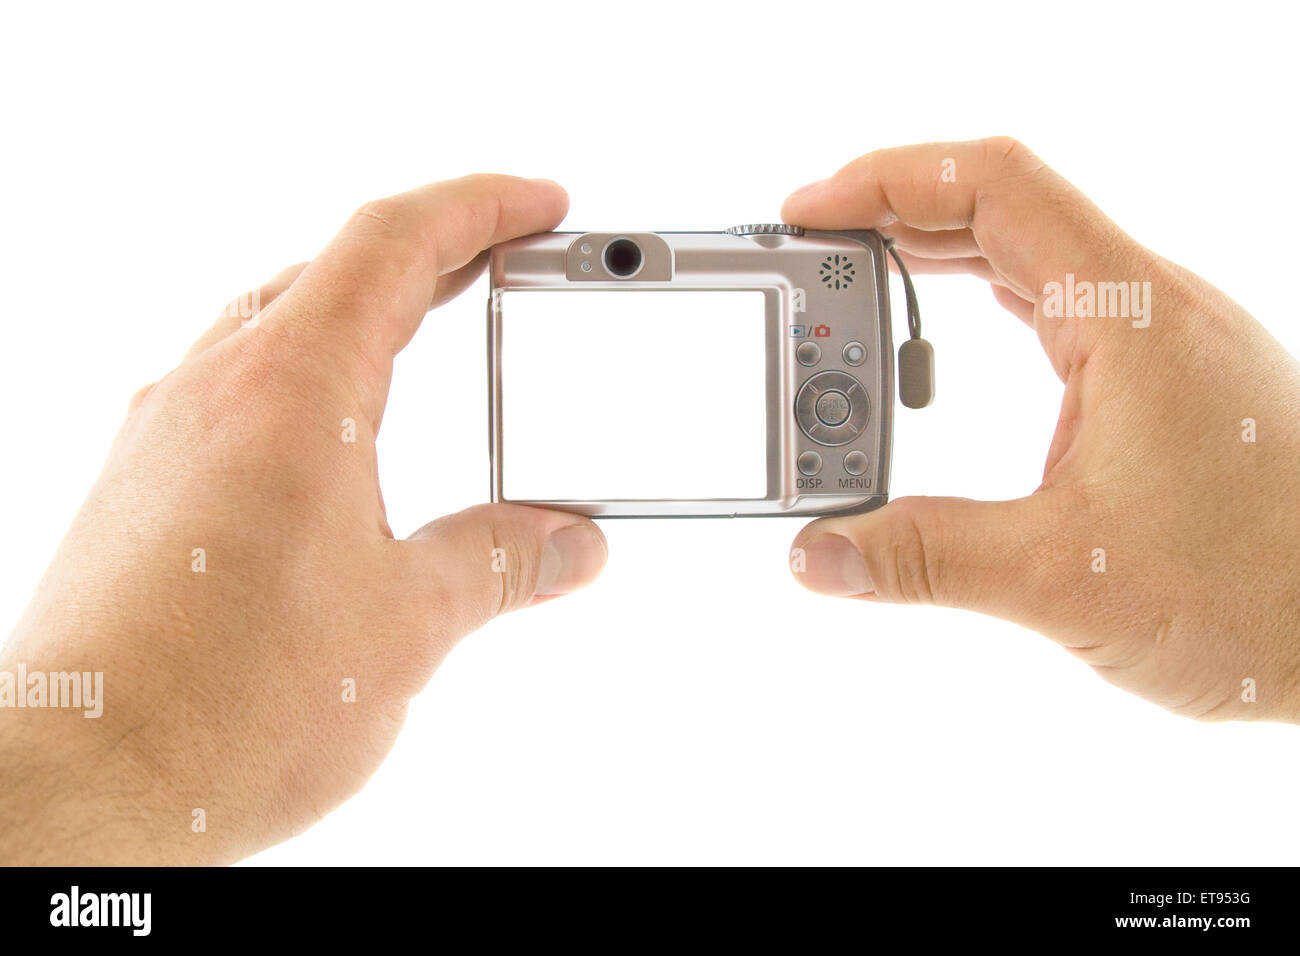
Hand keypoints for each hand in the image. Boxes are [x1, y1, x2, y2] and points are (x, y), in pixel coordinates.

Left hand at [0, 175, 607, 863]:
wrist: (79, 784)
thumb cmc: (219, 704)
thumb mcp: (405, 626)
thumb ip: (498, 565)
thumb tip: (568, 543)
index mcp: (291, 391)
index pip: (393, 243)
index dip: (479, 207)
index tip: (537, 204)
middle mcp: (212, 390)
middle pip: (332, 267)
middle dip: (430, 252)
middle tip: (500, 259)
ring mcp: (163, 434)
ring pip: (273, 321)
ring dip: (359, 309)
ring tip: (426, 331)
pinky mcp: (139, 485)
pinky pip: (231, 386)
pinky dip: (304, 374)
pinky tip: (333, 438)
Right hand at [783, 138, 1299, 723]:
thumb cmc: (1265, 597)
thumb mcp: (1066, 579)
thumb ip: (928, 558)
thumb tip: (817, 555)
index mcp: (1133, 317)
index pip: (997, 187)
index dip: (890, 180)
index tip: (809, 214)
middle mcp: (1152, 309)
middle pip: (1004, 209)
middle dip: (894, 219)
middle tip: (810, 259)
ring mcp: (1163, 343)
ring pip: (1033, 258)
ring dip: (938, 263)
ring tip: (856, 295)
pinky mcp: (1164, 384)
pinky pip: (1059, 309)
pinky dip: (982, 308)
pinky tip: (946, 347)